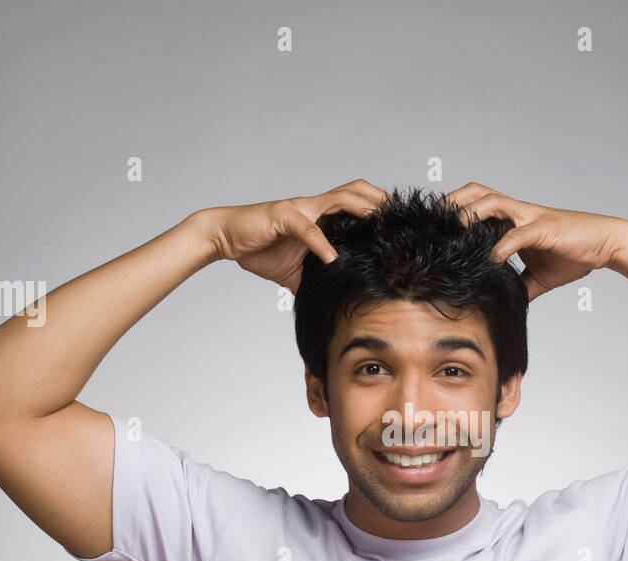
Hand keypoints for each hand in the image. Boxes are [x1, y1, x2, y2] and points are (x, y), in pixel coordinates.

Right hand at [209, 179, 389, 292]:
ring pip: (339, 198)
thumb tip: (334, 301)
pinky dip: (322, 243)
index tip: (401, 225)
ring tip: (379, 226)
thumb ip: (317, 279)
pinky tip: (333, 258)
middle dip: (380, 200)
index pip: (357, 204)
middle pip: (356, 191)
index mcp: (320, 216)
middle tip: (399, 219)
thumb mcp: (296, 272)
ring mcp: (300, 209)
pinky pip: (307, 228)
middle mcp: (314, 207)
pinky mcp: (283, 216)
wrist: (226, 238)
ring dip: (362, 210)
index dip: (379, 210)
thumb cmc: (260, 249)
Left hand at [445, 182, 627, 301]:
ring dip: (470, 214)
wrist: (606, 245)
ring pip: (491, 202)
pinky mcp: (544, 228)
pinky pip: (516, 234)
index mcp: (513, 221)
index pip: (477, 208)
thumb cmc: (574, 254)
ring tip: (453, 232)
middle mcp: (518, 213)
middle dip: (453, 203)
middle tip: (434, 223)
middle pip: (477, 193)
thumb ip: (519, 286)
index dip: (454, 215)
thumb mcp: (540, 277)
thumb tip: (503, 305)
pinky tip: (489, 261)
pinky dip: (500, 247)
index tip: (433, 231)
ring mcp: (530, 217)